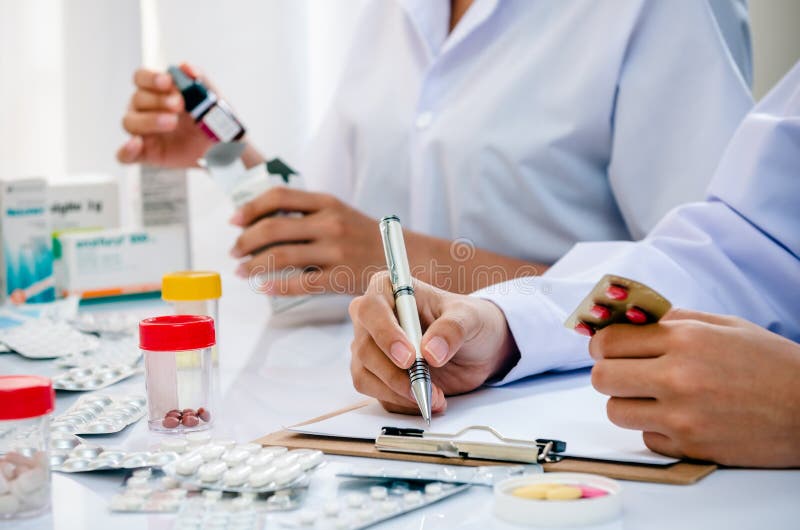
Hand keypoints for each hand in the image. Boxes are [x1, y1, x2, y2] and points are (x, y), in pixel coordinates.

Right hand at [116, 64, 214, 166]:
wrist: (222, 147)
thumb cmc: (211, 119)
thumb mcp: (212, 98)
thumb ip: (201, 80)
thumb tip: (186, 68)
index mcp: (157, 91)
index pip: (141, 78)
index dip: (151, 78)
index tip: (168, 82)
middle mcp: (145, 109)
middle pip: (136, 99)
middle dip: (158, 100)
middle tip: (179, 105)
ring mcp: (143, 132)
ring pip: (129, 122)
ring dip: (149, 120)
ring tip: (172, 122)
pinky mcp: (145, 154)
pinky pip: (125, 154)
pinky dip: (127, 150)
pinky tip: (137, 145)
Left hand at [229, 188, 385, 294]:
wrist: (405, 258)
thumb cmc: (365, 237)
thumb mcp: (339, 213)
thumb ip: (307, 213)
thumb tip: (261, 221)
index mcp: (327, 202)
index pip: (278, 197)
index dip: (250, 208)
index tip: (234, 220)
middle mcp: (330, 223)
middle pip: (272, 228)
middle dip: (245, 241)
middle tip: (234, 250)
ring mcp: (335, 250)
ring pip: (280, 256)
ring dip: (253, 265)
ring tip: (241, 270)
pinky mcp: (340, 276)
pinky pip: (299, 283)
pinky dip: (276, 286)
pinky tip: (263, 288)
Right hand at [348, 273, 518, 414]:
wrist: (477, 350)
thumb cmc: (469, 322)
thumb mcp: (470, 318)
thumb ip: (452, 329)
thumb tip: (431, 352)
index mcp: (388, 290)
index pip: (371, 309)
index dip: (385, 334)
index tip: (408, 358)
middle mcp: (372, 319)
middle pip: (364, 348)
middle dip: (394, 373)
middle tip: (424, 386)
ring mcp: (370, 349)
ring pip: (365, 375)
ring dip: (398, 392)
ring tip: (434, 396)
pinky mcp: (376, 376)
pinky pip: (377, 394)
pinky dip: (402, 403)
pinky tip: (427, 399)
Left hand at [590, 309, 799, 466]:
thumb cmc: (772, 363)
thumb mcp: (724, 326)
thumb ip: (673, 321)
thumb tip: (628, 320)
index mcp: (685, 340)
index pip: (609, 342)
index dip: (601, 344)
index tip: (605, 348)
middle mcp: (678, 377)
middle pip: (601, 378)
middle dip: (607, 372)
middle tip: (623, 371)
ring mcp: (682, 417)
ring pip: (616, 411)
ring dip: (627, 402)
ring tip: (652, 395)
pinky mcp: (690, 448)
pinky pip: (645, 438)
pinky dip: (654, 428)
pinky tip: (678, 417)